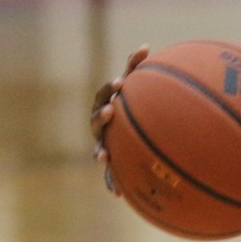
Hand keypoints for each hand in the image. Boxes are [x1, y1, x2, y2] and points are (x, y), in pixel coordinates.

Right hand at [89, 45, 149, 195]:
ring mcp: (103, 144)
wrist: (129, 134)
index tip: (120, 83)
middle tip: (112, 111)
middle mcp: (101, 125)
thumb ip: (136, 68)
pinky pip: (110, 176)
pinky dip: (112, 184)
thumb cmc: (132, 106)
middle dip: (102, 116)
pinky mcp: (111, 165)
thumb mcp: (135, 89)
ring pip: (98, 148)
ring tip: (103, 156)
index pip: (104, 95)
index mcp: (106, 105)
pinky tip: (118, 195)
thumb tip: (144, 46)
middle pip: (96, 120)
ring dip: (100, 151)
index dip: (109, 89)